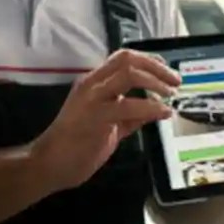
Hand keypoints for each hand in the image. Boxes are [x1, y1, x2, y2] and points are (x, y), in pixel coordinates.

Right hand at [31, 49, 177, 194]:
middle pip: (128, 59)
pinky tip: (163, 113)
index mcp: (93, 83)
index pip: (123, 58)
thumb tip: (157, 110)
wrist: (48, 165)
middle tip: (176, 81)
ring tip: (171, 95)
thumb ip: (131, 116)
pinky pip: (129, 105)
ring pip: (129, 74)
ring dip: (156, 82)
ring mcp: (92, 98)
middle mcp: (92, 84)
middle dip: (157, 66)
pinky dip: (151, 107)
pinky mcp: (96, 117)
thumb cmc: (76, 146)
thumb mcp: (109, 126)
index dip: (149, 60)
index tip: (167, 71)